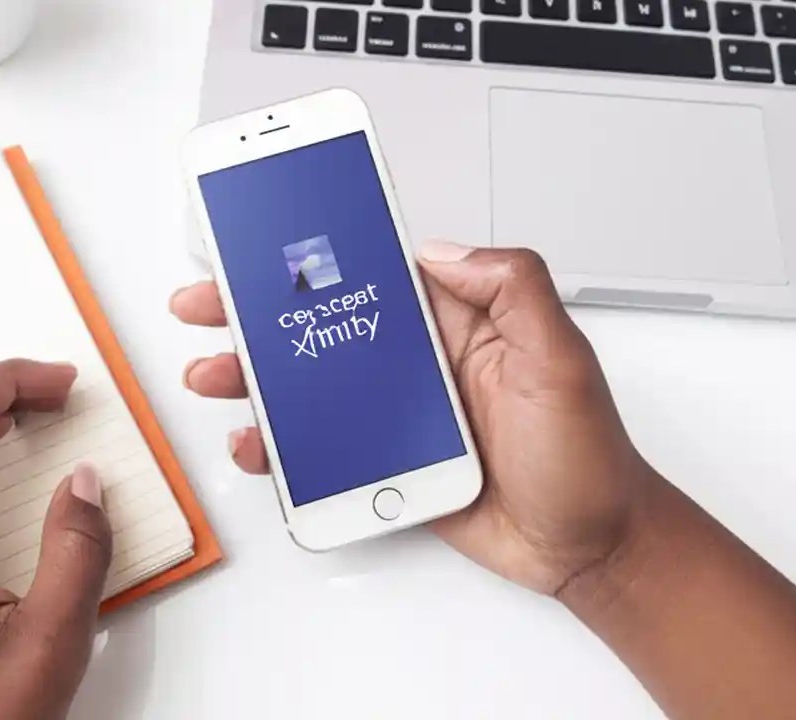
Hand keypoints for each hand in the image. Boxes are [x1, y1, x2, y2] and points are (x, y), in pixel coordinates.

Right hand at [172, 242, 655, 595]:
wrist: (589, 547)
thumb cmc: (586, 456)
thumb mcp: (562, 358)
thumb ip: (513, 289)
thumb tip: (442, 249)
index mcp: (455, 323)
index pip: (372, 273)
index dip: (316, 253)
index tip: (264, 238)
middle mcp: (418, 363)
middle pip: (322, 326)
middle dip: (257, 312)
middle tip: (206, 304)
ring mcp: (396, 414)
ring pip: (310, 386)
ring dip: (254, 377)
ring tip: (213, 373)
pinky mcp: (385, 461)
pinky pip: (320, 447)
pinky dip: (279, 445)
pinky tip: (255, 441)